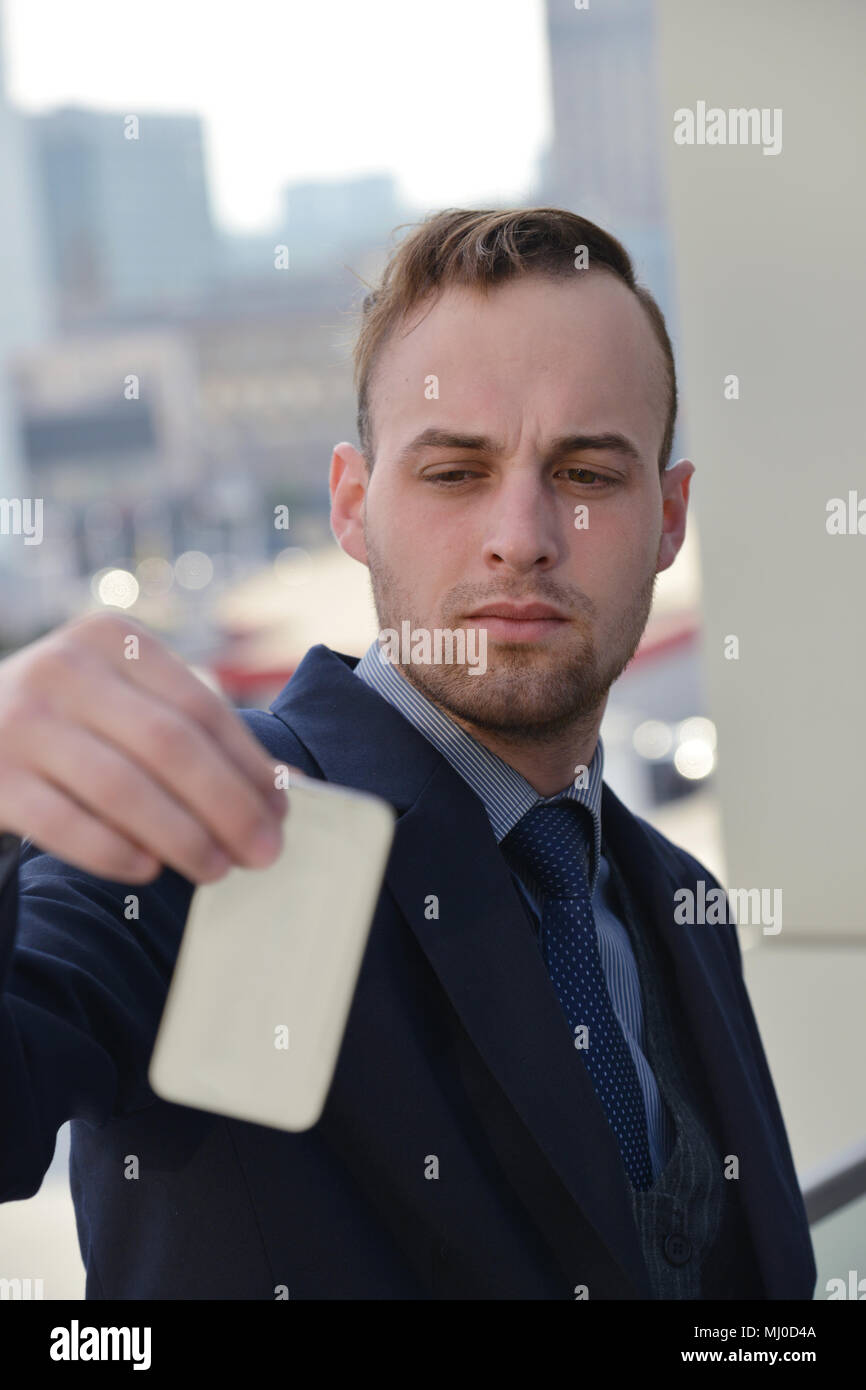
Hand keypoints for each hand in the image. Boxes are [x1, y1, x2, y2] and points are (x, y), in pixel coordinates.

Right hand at [0, 611, 293, 883]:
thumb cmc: (69, 722)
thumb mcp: (121, 699)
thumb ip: (191, 732)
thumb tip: (286, 787)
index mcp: (111, 640)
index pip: (200, 706)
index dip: (249, 765)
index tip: (281, 812)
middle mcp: (64, 668)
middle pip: (170, 746)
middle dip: (228, 806)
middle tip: (263, 853)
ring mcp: (21, 721)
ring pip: (123, 788)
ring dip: (181, 837)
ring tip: (215, 869)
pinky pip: (66, 825)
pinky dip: (114, 852)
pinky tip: (149, 870)